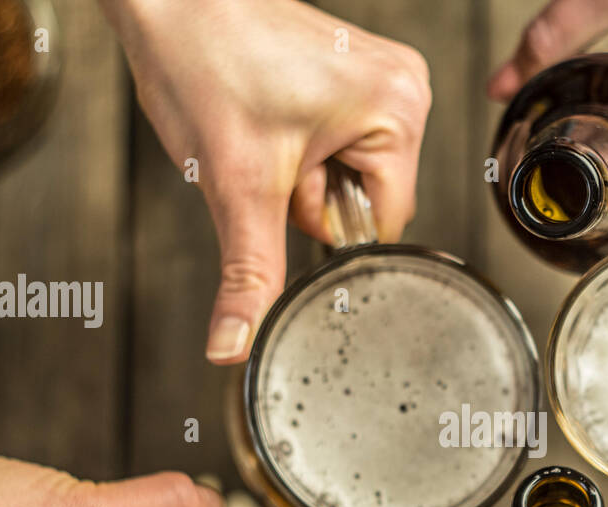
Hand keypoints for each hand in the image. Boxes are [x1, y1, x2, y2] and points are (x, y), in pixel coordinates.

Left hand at [100, 0, 430, 363]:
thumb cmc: (204, 59)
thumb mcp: (236, 186)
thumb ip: (249, 275)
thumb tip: (236, 347)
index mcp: (398, 112)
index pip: (383, 223)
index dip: (322, 223)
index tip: (281, 187)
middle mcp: (403, 88)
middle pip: (365, 200)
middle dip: (307, 194)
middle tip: (266, 148)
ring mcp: (380, 76)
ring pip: (348, 175)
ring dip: (299, 171)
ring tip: (264, 125)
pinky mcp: (353, 72)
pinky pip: (337, 143)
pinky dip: (298, 146)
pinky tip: (270, 113)